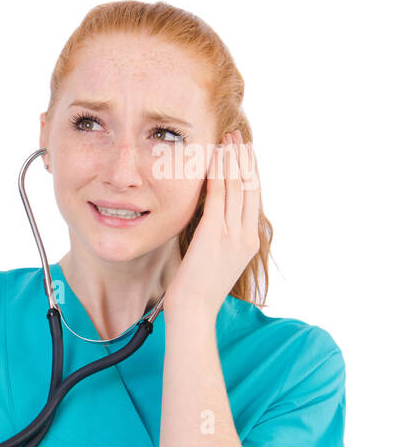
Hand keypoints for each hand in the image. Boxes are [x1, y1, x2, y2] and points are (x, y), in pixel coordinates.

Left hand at [166, 130, 260, 320]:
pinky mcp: (214, 234)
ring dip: (231, 160)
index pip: (253, 198)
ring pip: (236, 188)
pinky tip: (215, 158)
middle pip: (250, 187)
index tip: (244, 152)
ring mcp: (232, 234)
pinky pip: (219, 197)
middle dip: (243, 159)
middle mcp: (246, 235)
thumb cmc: (198, 289)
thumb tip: (212, 222)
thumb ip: (220, 238)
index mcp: (249, 242)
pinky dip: (218, 175)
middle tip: (238, 137)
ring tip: (227, 139)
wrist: (193, 309)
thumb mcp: (217, 260)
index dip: (249, 172)